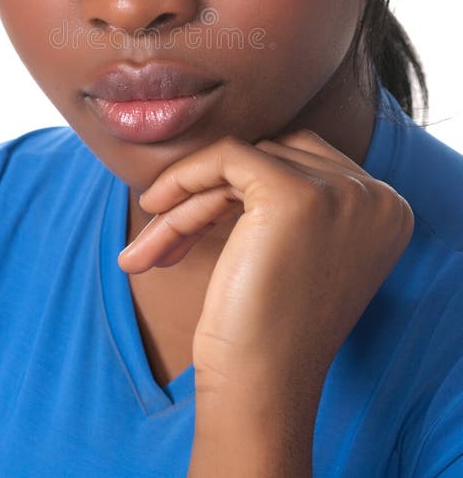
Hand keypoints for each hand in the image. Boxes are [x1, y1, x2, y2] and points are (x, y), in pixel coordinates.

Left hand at [118, 130, 414, 402]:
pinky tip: (155, 210)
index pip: (304, 163)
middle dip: (213, 197)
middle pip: (273, 157)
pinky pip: (226, 156)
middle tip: (167, 241)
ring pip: (243, 161)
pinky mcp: (294, 194)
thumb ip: (288, 195)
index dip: (243, 192)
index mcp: (385, 209)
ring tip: (153, 247)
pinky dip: (185, 177)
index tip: (196, 229)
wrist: (262, 385)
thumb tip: (229, 152)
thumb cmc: (270, 328)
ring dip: (191, 201)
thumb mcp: (298, 248)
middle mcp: (375, 195)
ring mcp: (340, 192)